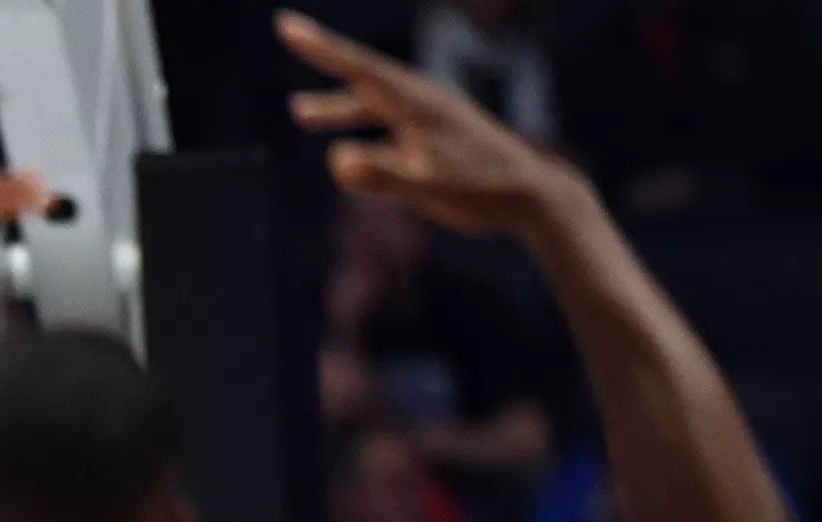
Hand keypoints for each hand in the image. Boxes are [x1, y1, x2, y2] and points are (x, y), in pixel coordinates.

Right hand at [278, 10, 576, 236]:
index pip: (359, 68)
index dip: (320, 47)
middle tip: (291, 36)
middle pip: (363, 78)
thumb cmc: (482, 191)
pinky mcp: (438, 138)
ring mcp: (431, 119)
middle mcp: (423, 102)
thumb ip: (382, 174)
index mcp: (418, 104)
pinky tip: (350, 150)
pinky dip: (362, 129)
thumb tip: (337, 159)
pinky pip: (389, 126)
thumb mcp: (427, 186)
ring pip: (374, 105)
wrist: (534, 196)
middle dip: (325, 63)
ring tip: (299, 112)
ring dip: (338, 107)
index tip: (287, 26)